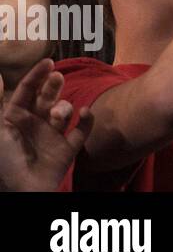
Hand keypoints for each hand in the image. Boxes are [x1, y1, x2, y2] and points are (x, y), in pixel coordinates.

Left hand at [0, 59, 93, 191]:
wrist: (22, 189)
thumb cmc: (6, 160)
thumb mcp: (0, 128)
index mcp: (17, 119)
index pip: (27, 92)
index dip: (36, 76)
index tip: (48, 62)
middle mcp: (36, 124)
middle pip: (47, 98)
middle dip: (53, 86)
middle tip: (57, 76)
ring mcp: (52, 135)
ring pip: (64, 111)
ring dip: (63, 108)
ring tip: (59, 114)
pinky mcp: (67, 148)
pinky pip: (81, 130)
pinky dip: (86, 119)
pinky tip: (85, 112)